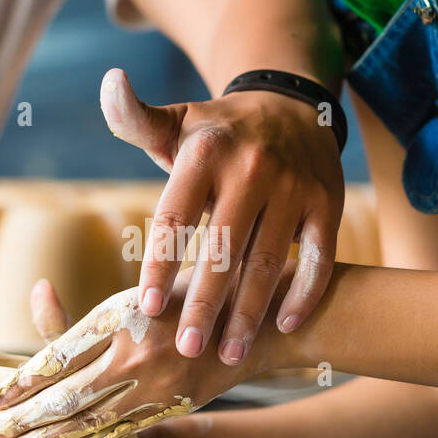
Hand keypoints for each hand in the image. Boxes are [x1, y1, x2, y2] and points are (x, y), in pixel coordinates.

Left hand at [0, 267, 288, 437]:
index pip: (57, 356)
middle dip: (20, 421)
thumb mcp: (138, 288)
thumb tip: (38, 294)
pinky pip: (126, 431)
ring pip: (90, 420)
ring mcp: (156, 383)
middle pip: (65, 396)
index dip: (19, 383)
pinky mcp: (173, 403)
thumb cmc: (190, 292)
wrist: (257, 319)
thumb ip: (92, 304)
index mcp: (121, 314)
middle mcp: (136, 352)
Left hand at [99, 68, 342, 364]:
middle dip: (204, 304)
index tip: (145, 308)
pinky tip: (283, 327)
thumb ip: (134, 118)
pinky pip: (318, 258)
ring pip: (269, 262)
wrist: (294, 106)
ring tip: (229, 354)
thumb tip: (109, 83)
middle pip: (223, 249)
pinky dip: (303, 294)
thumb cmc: (218, 134)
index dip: (159, 263)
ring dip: (249, 313)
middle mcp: (252, 168)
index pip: (174, 215)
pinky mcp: (327, 204)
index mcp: (206, 152)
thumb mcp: (175, 123)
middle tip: (186, 350)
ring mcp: (294, 187)